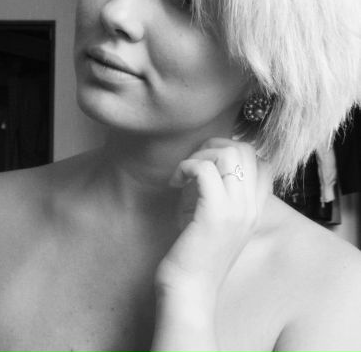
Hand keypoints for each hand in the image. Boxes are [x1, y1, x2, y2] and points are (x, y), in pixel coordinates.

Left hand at [155, 138, 270, 298]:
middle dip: (215, 145)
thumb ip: (219, 193)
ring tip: (184, 173)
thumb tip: (204, 162)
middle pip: (247, 151)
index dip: (235, 152)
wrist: (189, 293)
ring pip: (229, 155)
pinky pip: (205, 170)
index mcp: (254, 210)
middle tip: (193, 162)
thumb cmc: (194, 255)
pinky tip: (175, 182)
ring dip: (200, 155)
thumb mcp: (216, 220)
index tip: (209, 163)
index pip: (263, 163)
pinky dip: (186, 167)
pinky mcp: (214, 215)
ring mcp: (236, 211)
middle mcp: (250, 208)